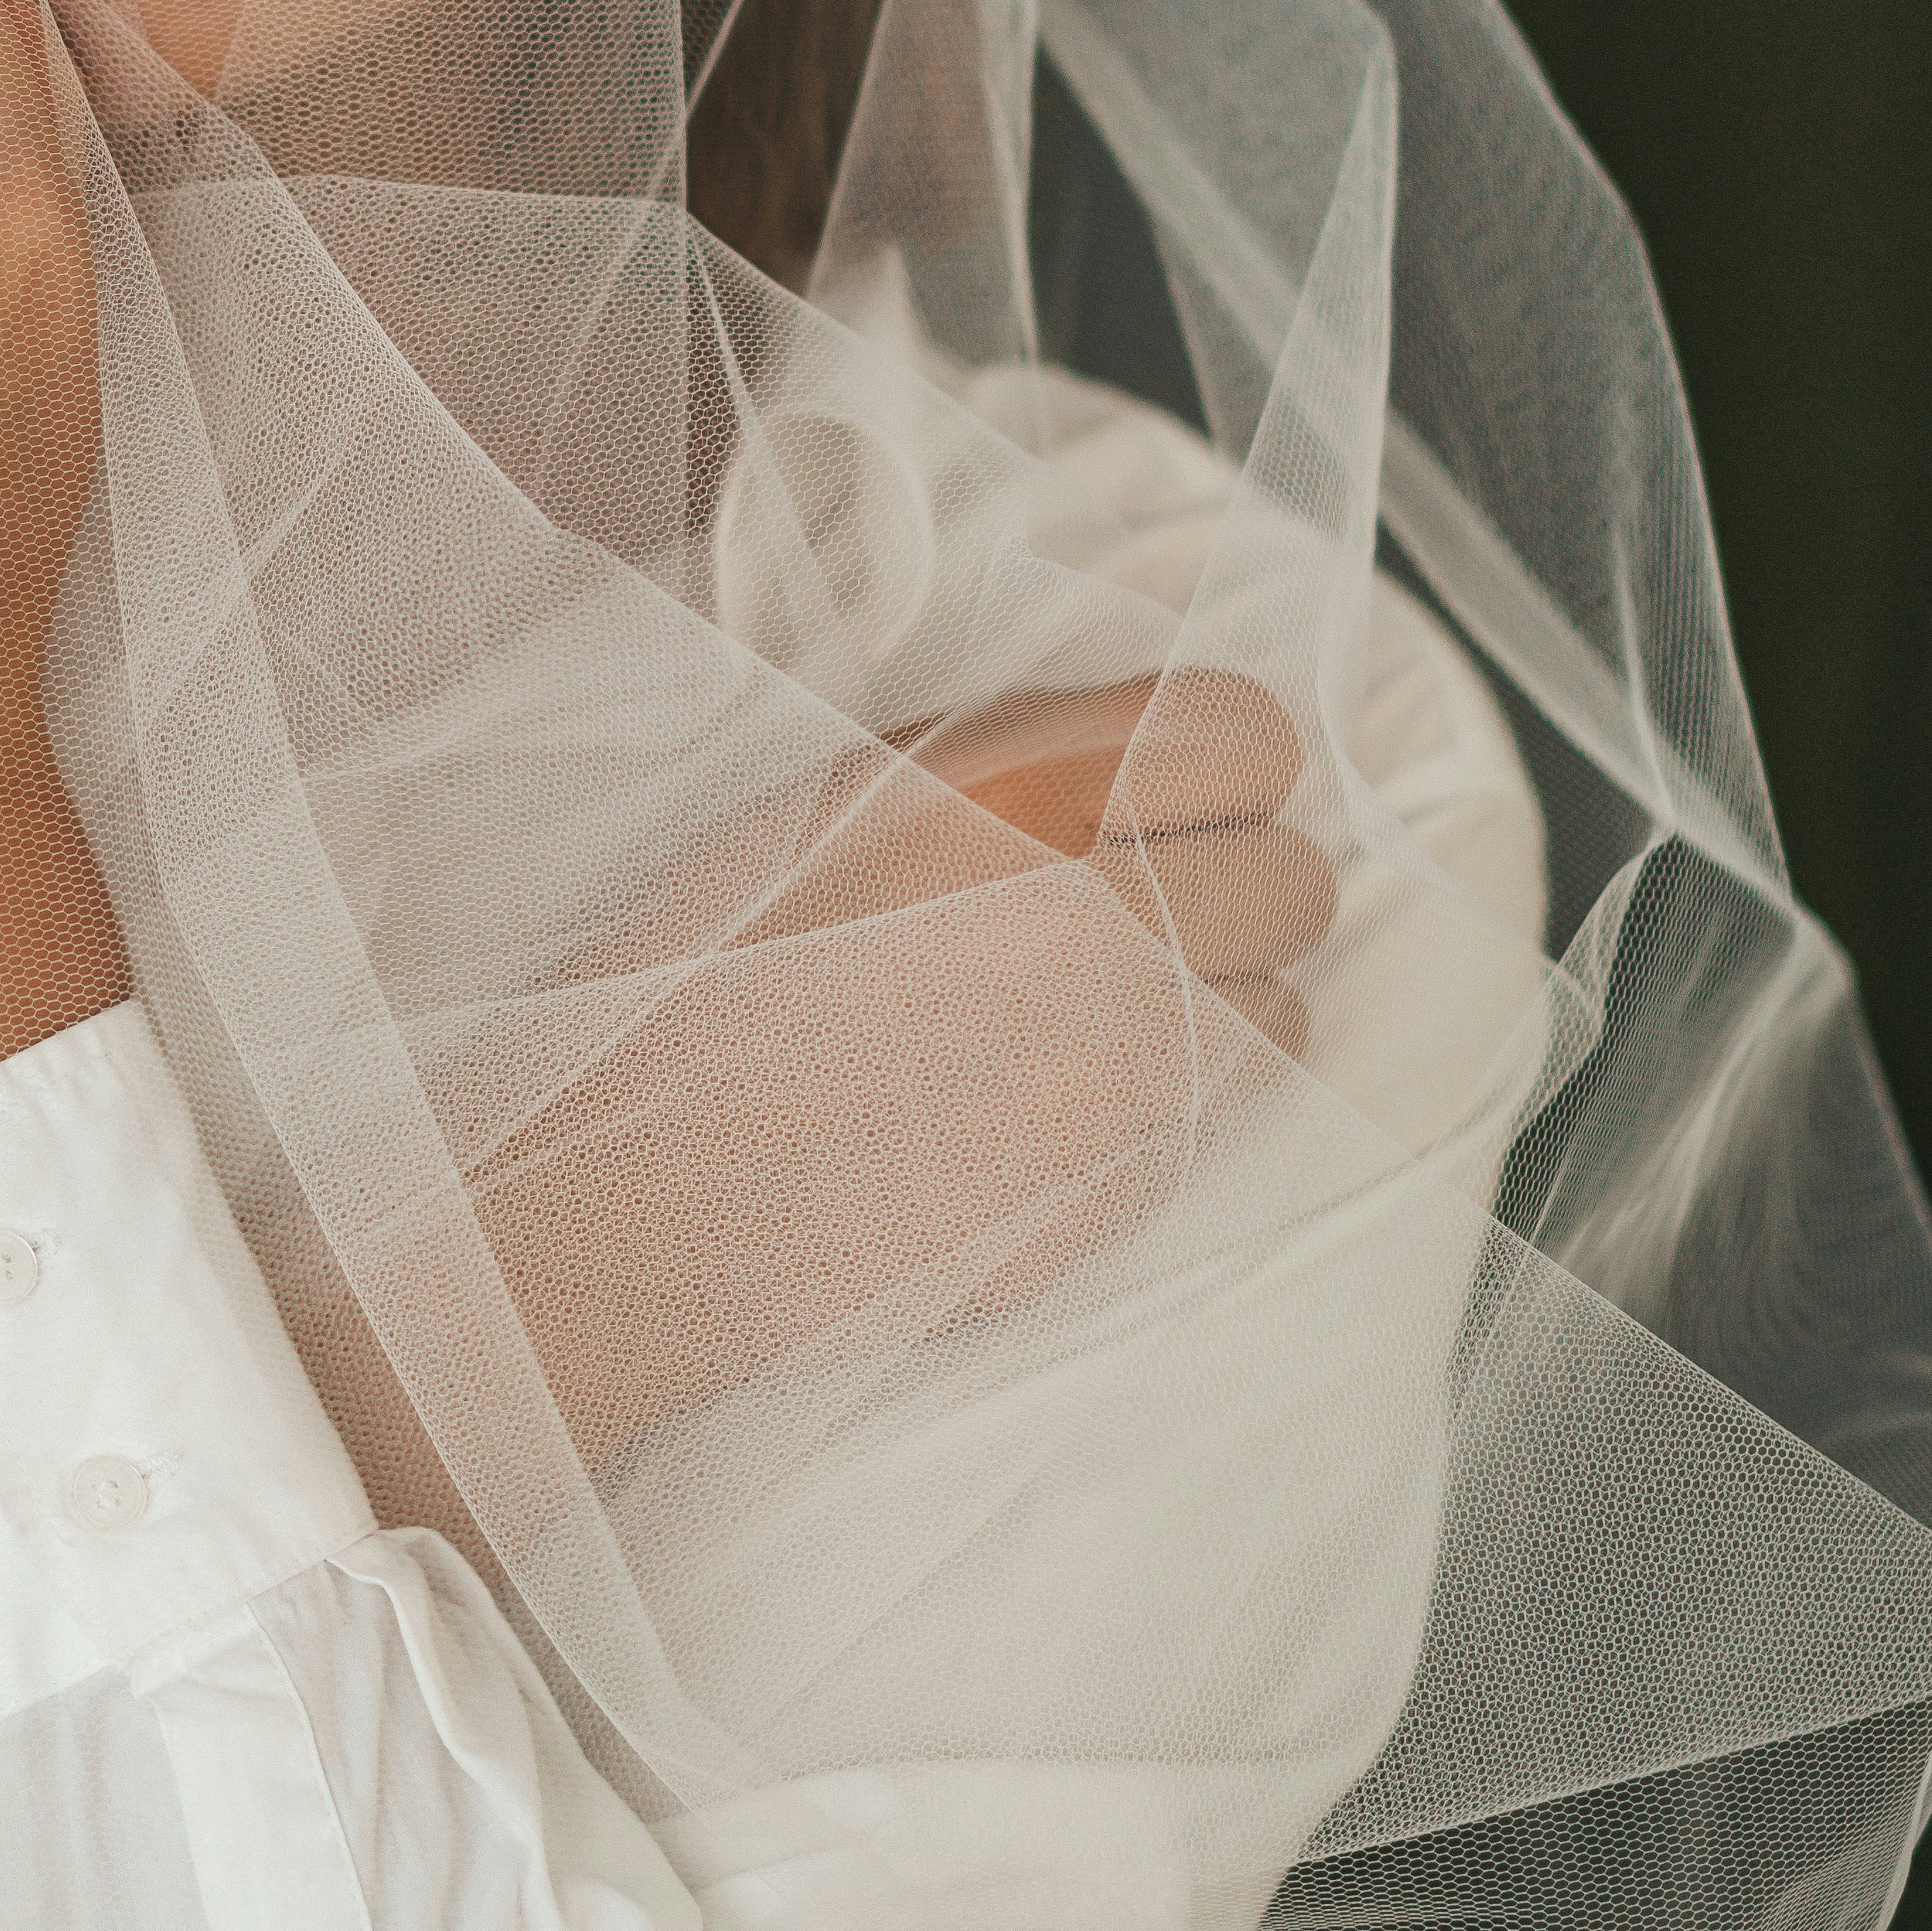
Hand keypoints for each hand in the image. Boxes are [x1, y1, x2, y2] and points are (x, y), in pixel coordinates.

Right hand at [263, 669, 1336, 1545]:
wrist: (635, 1199)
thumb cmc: (698, 986)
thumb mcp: (826, 802)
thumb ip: (997, 760)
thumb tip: (1132, 748)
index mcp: (1004, 790)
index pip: (1245, 731)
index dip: (1220, 766)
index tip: (1173, 799)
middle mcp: (1087, 911)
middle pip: (1296, 872)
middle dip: (1235, 886)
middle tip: (1144, 914)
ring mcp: (1120, 1058)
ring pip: (1288, 1003)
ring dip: (1223, 1004)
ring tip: (1103, 1020)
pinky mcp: (1124, 1182)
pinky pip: (1225, 1115)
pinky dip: (1172, 1103)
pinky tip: (1055, 1104)